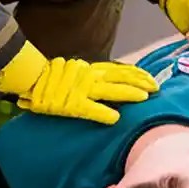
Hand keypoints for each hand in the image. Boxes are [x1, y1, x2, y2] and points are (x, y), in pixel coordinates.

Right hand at [16, 57, 159, 124]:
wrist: (32, 79)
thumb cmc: (54, 78)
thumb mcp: (79, 73)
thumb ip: (95, 76)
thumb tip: (112, 81)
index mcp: (92, 69)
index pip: (120, 70)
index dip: (137, 74)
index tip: (152, 79)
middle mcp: (90, 76)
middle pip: (120, 77)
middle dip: (140, 83)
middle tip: (156, 88)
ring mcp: (82, 89)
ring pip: (110, 90)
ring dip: (128, 93)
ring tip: (144, 98)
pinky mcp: (73, 103)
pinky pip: (91, 108)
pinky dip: (103, 112)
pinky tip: (116, 117)